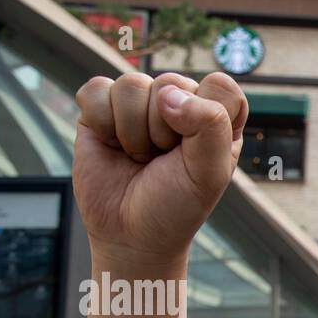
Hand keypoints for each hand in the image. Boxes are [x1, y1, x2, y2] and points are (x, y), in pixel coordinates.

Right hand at [72, 72, 246, 266]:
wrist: (130, 234)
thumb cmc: (176, 205)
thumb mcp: (210, 175)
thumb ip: (209, 126)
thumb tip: (168, 94)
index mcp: (216, 118)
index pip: (220, 86)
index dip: (206, 115)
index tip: (196, 152)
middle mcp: (179, 104)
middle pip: (171, 83)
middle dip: (164, 130)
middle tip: (162, 160)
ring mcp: (138, 103)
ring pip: (131, 85)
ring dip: (132, 132)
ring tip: (138, 157)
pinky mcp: (100, 107)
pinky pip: (97, 90)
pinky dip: (103, 124)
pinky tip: (112, 146)